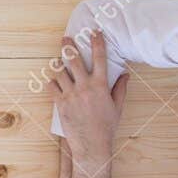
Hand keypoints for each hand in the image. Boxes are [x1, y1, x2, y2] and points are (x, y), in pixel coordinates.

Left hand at [47, 32, 127, 177]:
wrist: (92, 145)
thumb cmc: (106, 126)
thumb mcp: (118, 107)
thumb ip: (120, 89)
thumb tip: (125, 74)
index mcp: (101, 86)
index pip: (100, 58)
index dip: (97, 42)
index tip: (95, 31)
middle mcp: (85, 87)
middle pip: (74, 60)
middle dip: (68, 46)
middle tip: (65, 38)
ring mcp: (71, 95)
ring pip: (60, 72)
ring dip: (58, 65)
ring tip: (57, 61)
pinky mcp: (60, 104)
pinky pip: (51, 87)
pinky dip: (51, 82)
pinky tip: (53, 80)